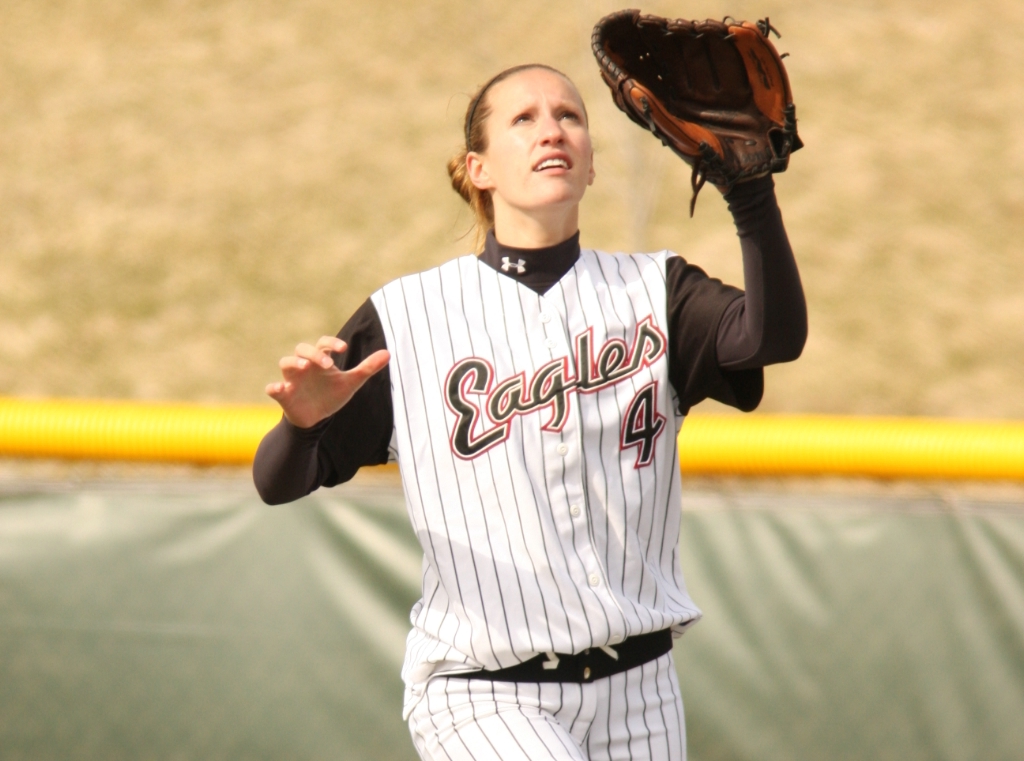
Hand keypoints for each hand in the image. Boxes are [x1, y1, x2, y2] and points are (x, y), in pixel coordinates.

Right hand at [265, 336, 389, 428]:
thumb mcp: (351, 382)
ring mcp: (292, 379)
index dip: (331, 342)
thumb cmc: (331, 394)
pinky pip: (273, 389)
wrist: (316, 418)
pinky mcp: (283, 395)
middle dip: (314, 353)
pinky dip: (274, 388)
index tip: (343, 348)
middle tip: (328, 364)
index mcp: (321, 360)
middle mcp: (305, 366)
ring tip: (304, 366)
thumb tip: (388, 353)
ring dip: (293, 362)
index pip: (323, 343)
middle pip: (303, 349)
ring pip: (285, 363)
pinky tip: (279, 389)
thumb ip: (367, 368)